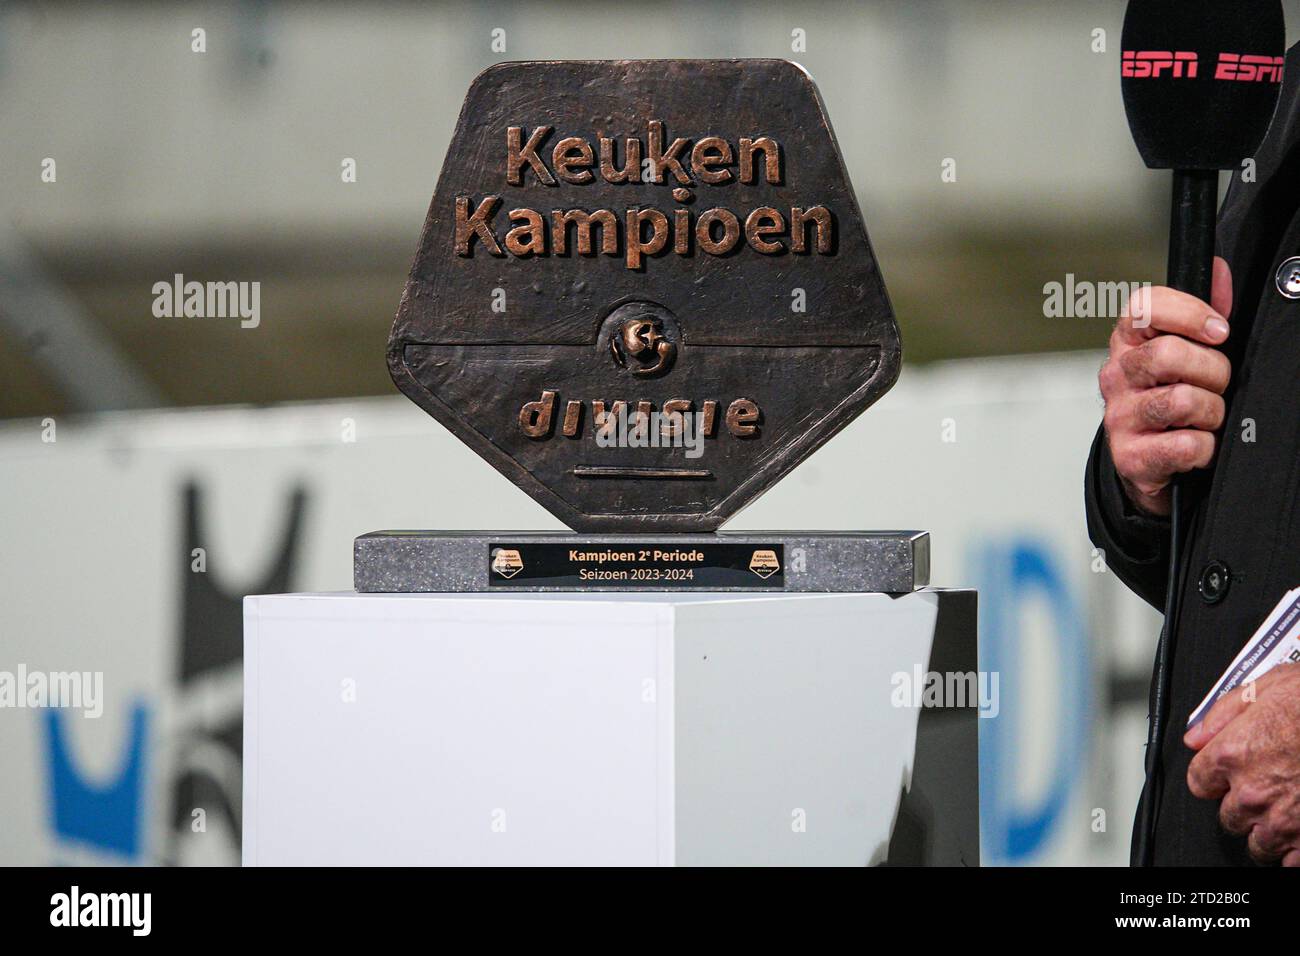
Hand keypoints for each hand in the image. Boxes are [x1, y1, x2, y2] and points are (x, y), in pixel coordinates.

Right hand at [1099, 257, 1232, 515]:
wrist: (1149, 463)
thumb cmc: (1171, 401)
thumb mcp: (1188, 352)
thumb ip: (1205, 310)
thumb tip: (1218, 269)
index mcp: (1128, 342)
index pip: (1145, 307)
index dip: (1190, 314)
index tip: (1218, 332)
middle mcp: (1116, 376)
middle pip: (1167, 354)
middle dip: (1212, 370)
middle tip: (1217, 384)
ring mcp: (1118, 417)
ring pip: (1181, 401)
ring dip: (1211, 412)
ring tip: (1206, 418)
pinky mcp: (1129, 456)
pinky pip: (1184, 446)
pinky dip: (1204, 449)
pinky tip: (1196, 446)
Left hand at [1185, 663, 1299, 864]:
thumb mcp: (1267, 687)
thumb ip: (1224, 714)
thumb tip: (1197, 735)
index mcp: (1234, 754)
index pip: (1199, 781)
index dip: (1214, 777)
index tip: (1225, 775)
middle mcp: (1253, 792)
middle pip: (1228, 816)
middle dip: (1242, 804)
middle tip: (1264, 790)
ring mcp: (1284, 820)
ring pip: (1258, 844)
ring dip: (1267, 831)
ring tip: (1284, 813)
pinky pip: (1292, 863)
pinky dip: (1295, 853)